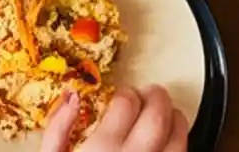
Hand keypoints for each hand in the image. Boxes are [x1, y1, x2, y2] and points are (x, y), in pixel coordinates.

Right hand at [40, 86, 188, 151]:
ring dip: (178, 121)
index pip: (125, 105)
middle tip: (152, 91)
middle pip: (157, 118)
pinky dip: (181, 145)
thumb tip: (71, 96)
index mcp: (102, 149)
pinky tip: (173, 142)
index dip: (126, 93)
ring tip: (170, 113)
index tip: (122, 94)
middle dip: (157, 98)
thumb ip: (56, 128)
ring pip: (179, 141)